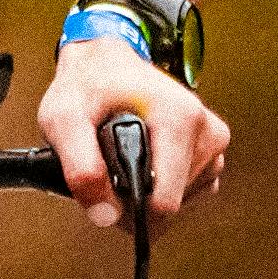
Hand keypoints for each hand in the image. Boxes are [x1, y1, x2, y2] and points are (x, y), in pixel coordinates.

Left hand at [34, 32, 225, 231]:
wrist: (106, 61)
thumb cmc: (86, 86)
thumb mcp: (64, 120)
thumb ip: (80, 168)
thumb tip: (105, 217)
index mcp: (179, 119)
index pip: (165, 202)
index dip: (130, 213)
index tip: (107, 197)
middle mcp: (206, 129)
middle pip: (173, 204)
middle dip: (137, 199)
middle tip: (109, 166)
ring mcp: (213, 139)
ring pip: (183, 200)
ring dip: (149, 191)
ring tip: (126, 156)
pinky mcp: (212, 147)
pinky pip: (191, 190)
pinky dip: (164, 185)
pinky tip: (144, 159)